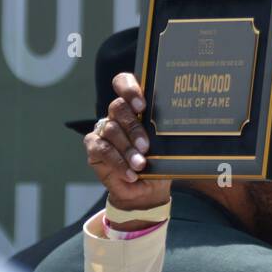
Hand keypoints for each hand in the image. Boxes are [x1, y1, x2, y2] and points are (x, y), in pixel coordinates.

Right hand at [84, 73, 171, 219]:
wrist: (147, 189)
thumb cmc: (159, 162)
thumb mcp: (166, 147)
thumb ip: (165, 132)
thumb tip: (177, 127)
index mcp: (135, 106)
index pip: (124, 82)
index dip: (129, 88)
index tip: (142, 105)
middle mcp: (117, 114)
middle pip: (118, 107)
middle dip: (133, 127)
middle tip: (146, 146)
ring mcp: (103, 129)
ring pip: (111, 130)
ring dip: (127, 149)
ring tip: (141, 165)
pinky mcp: (94, 147)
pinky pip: (103, 149)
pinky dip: (118, 163)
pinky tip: (131, 173)